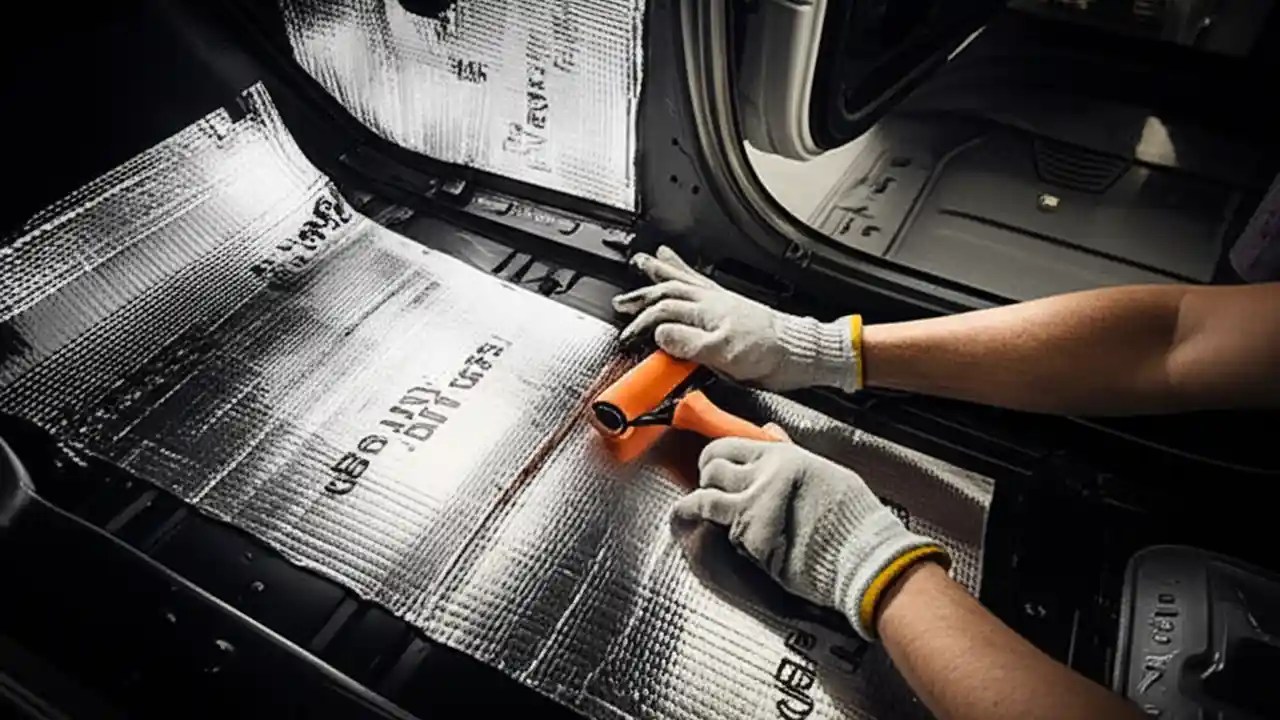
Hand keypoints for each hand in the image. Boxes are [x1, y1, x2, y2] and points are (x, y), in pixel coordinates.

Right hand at [612, 246, 859, 391]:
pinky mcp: (729, 306)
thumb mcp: (721, 354)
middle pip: (667, 290)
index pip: (661, 312)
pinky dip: (688, 274)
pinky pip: (701, 282)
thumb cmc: (764, 352)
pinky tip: (685, 273)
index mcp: (703, 311)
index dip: (640, 324)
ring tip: (649, 260)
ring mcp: (719, 301)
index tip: (626, 338)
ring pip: (684, 280)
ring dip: (663, 271)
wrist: (795, 350)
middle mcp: (709, 301)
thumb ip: (688, 344)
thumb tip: (659, 334)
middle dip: (641, 294)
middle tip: (621, 300)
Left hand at [672, 437, 947, 639]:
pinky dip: (729, 538)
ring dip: (695, 506)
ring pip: (704, 501)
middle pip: (711, 469)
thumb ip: (787, 452)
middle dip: (705, 479)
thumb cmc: (852, 514)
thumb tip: (767, 431)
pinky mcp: (750, 543)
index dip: (714, 456)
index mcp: (779, 456)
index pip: (728, 446)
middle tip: (708, 490)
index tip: (711, 465)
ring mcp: (751, 511)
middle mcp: (760, 478)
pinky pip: (728, 536)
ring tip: (688, 511)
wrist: (863, 556)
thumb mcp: (822, 470)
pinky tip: (738, 540)